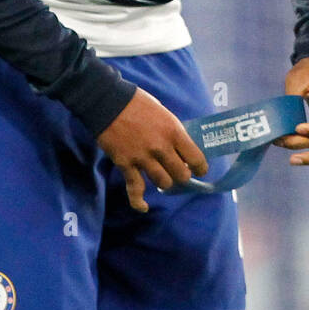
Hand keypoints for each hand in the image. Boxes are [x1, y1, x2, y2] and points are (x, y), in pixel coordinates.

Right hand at [97, 87, 208, 211]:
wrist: (108, 102)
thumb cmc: (138, 103)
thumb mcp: (164, 113)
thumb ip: (173, 132)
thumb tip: (182, 149)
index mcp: (174, 132)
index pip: (196, 158)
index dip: (200, 168)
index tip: (199, 170)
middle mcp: (161, 147)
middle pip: (181, 175)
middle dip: (182, 175)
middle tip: (179, 172)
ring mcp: (143, 158)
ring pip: (163, 182)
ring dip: (165, 182)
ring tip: (162, 177)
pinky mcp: (126, 165)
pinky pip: (135, 190)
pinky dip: (139, 201)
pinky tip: (144, 207)